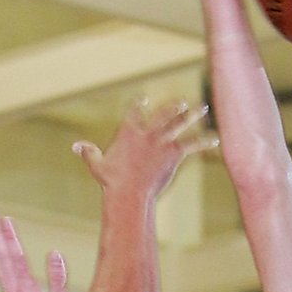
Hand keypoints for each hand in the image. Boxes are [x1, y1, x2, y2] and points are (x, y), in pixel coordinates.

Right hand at [74, 99, 214, 199]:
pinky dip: (205, 141)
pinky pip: (193, 144)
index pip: (134, 110)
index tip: (143, 98)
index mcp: (128, 130)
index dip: (139, 103)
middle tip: (181, 101)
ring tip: (203, 107)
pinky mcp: (174, 153)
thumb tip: (75, 146)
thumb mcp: (97, 165)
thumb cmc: (112, 182)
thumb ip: (89, 152)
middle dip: (172, 106)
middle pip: (163, 112)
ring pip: (180, 123)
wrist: (129, 193)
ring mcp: (162, 141)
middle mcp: (147, 131)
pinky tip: (216, 139)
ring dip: (192, 114)